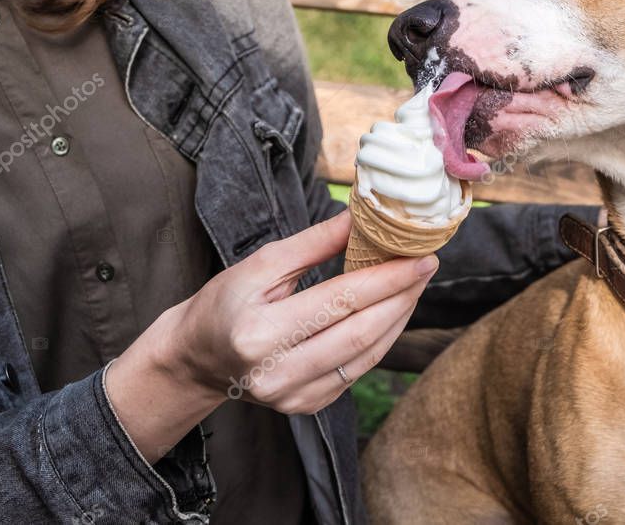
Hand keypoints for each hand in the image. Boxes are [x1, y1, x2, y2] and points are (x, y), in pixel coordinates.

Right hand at [106, 211, 437, 460]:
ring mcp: (294, 396)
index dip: (386, 279)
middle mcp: (278, 373)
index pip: (340, 301)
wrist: (198, 358)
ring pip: (367, 355)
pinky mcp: (308, 406)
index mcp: (260, 333)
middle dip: (401, 296)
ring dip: (399, 318)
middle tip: (426, 266)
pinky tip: (393, 314)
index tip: (419, 257)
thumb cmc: (226, 303)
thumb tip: (361, 218)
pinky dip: (382, 340)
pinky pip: (359, 371)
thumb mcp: (260, 265)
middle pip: (361, 332)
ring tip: (415, 285)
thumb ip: (313, 243)